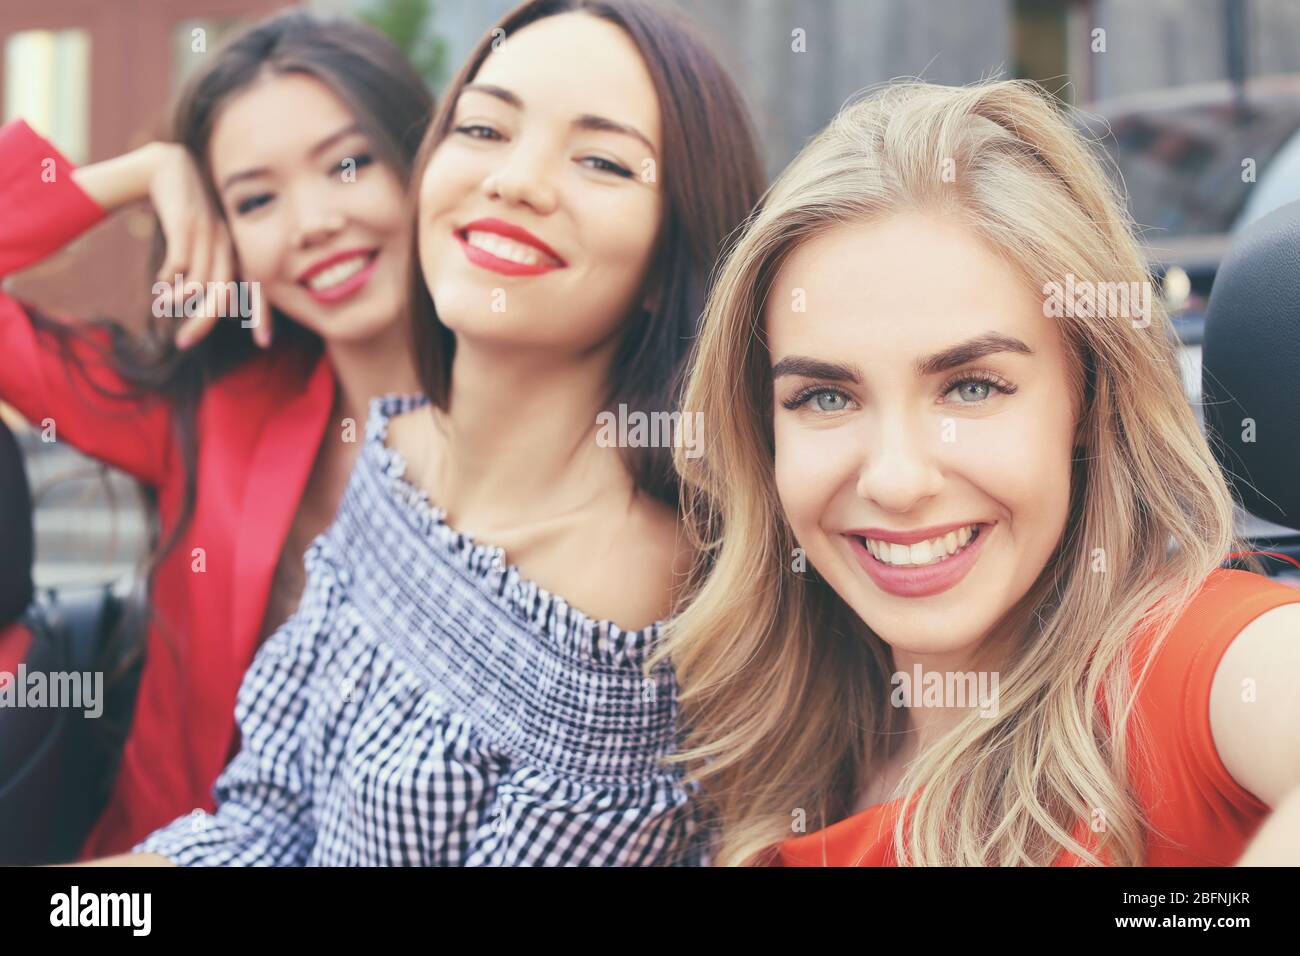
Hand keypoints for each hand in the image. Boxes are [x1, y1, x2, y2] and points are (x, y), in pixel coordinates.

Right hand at [149, 144, 270, 349]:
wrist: (170, 166)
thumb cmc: (191, 210)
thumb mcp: (206, 239)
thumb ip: (211, 268)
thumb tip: (208, 305)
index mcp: (237, 248)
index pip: (257, 285)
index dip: (263, 313)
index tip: (264, 342)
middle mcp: (228, 243)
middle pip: (223, 293)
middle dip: (204, 323)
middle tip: (182, 343)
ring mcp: (209, 233)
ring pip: (199, 282)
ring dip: (178, 300)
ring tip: (163, 306)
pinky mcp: (187, 224)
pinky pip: (180, 264)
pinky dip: (168, 280)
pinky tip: (160, 283)